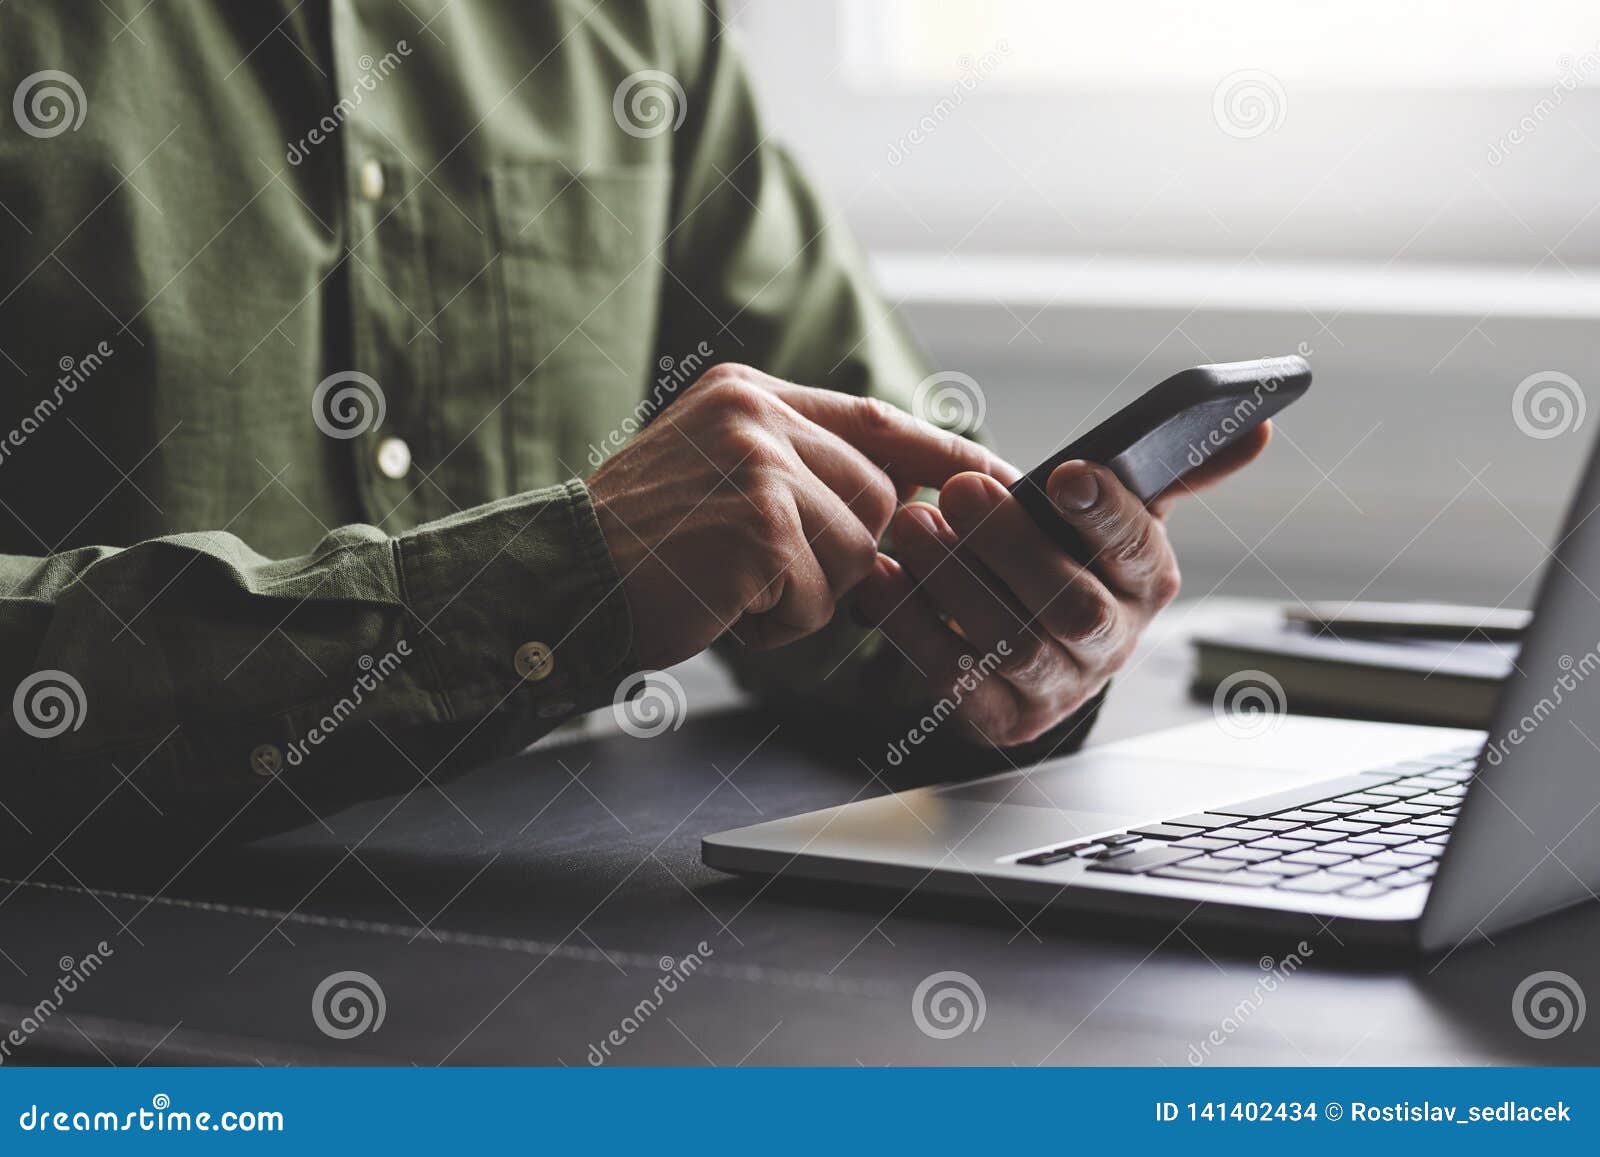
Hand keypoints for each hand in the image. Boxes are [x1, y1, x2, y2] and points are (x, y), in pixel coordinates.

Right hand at [587, 364, 1014, 668]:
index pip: (877, 420)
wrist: (559, 581)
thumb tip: (902, 498)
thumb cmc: (639, 545)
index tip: (1001, 481)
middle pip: (878, 496)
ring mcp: (757, 464)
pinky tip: (723, 604)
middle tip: (762, 571)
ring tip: (732, 585)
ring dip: (805, 592)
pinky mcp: (757, 525)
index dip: (943, 455)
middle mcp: (756, 413)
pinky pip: (817, 593)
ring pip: (856, 549)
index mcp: (749, 393)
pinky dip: (778, 620)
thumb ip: (797, 468)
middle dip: (840, 554)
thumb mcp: (715, 475)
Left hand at [853, 424, 1271, 746]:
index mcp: (1148, 580)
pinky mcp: (1003, 719)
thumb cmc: (1071, 558)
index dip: (1105, 512)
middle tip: (959, 489)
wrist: (1032, 648)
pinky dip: (911, 627)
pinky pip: (953, 678)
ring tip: (910, 526)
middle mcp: (1112, 640)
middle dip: (1011, 545)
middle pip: (1069, 603)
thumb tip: (1256, 426)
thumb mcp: (1119, 512)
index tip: (1068, 473)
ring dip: (953, 582)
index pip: (1135, 546)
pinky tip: (880, 579)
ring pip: (1008, 642)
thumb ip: (1173, 468)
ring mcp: (1059, 685)